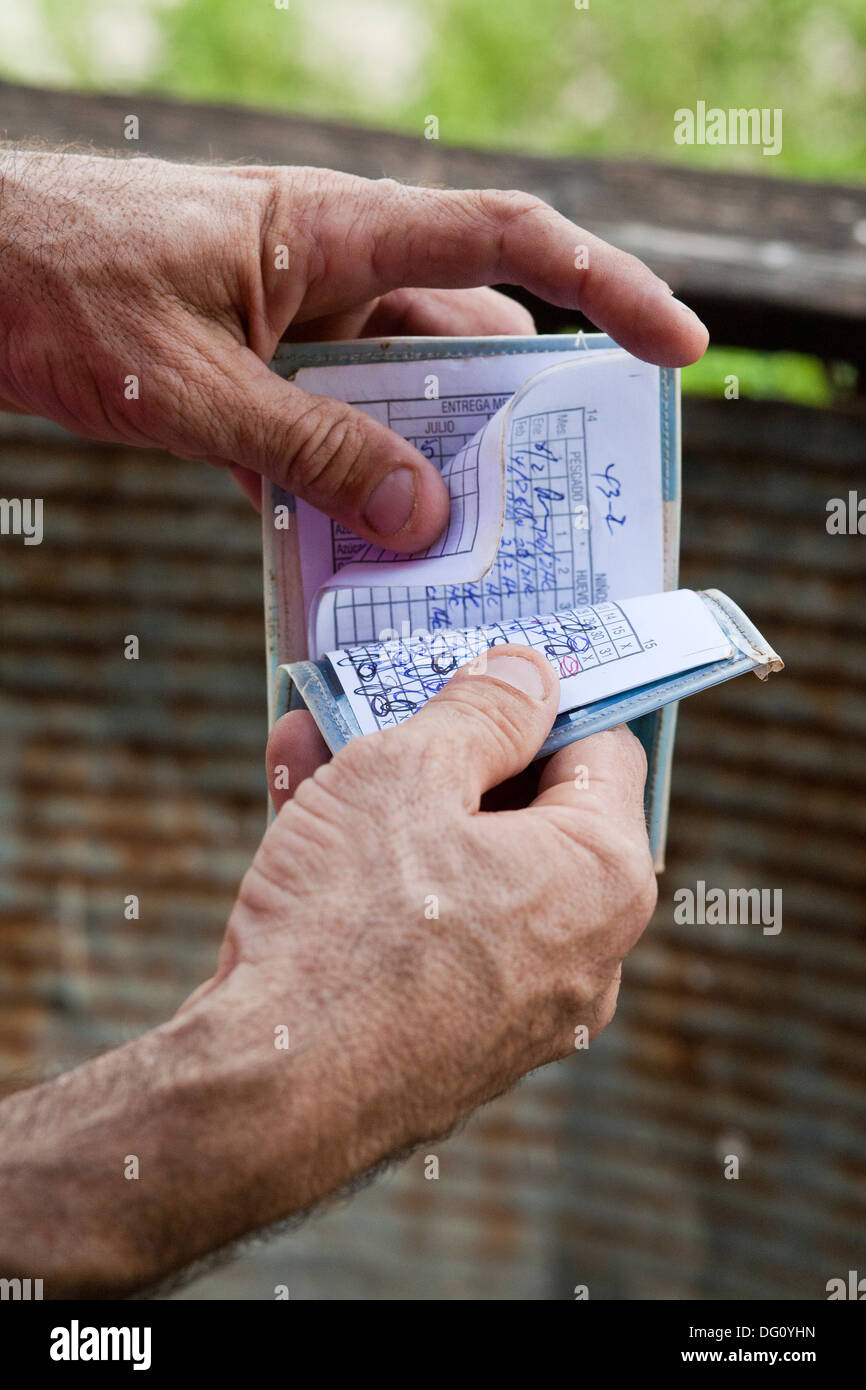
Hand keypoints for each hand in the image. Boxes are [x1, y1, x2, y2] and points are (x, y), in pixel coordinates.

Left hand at [0, 150, 706, 547]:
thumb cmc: (61, 283)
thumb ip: (310, 451)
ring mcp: (296, 321)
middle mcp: (334, 270)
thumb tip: (424, 515)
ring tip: (455, 555)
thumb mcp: (193, 381)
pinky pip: (329, 430)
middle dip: (515, 420)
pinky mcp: (255, 366)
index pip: (508, 242)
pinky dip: (346, 488)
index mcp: (339, 232)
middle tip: (557, 504)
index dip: (608, 290)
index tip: (675, 348)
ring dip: (423, 471)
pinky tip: (350, 553)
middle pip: (466, 340)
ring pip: (398, 400)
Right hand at [181, 645, 655, 1183]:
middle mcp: (583, 951)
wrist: (267, 1095)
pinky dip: (378, 867)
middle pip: (524, 810)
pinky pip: (430, 923)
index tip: (477, 668)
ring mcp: (518, 1003)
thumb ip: (481, 711)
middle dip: (443, 746)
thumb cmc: (350, 927)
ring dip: (390, 794)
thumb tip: (529, 673)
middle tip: (385, 696)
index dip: (534, 695)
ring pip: (461, 863)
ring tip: (316, 734)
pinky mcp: (453, 1035)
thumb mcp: (409, 773)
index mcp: (605, 878)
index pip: (599, 749)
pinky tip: (303, 803)